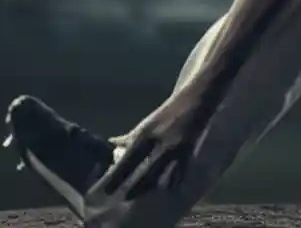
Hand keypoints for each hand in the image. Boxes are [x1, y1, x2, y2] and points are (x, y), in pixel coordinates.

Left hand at [83, 92, 210, 225]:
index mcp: (145, 135)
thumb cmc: (167, 113)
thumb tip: (112, 144)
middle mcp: (159, 145)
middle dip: (132, 189)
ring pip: (161, 179)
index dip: (116, 177)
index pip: (127, 161)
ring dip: (152, 189)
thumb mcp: (146, 123)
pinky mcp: (189, 154)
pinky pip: (179, 176)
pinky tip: (166, 190)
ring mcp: (176, 151)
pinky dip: (171, 184)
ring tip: (143, 199)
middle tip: (123, 200)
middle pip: (143, 175)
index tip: (106, 190)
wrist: (194, 101)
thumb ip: (130, 137)